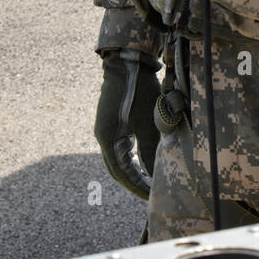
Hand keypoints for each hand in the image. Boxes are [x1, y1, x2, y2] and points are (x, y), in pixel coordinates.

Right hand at [94, 50, 159, 198]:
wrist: (128, 61)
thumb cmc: (138, 91)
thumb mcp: (147, 123)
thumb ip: (150, 150)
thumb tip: (155, 176)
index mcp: (108, 139)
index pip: (121, 172)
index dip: (136, 186)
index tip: (150, 197)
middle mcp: (104, 135)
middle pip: (117, 168)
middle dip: (133, 182)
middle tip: (150, 193)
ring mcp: (107, 127)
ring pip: (119, 157)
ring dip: (133, 170)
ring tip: (149, 180)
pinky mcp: (113, 120)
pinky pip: (121, 146)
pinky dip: (132, 157)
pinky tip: (144, 159)